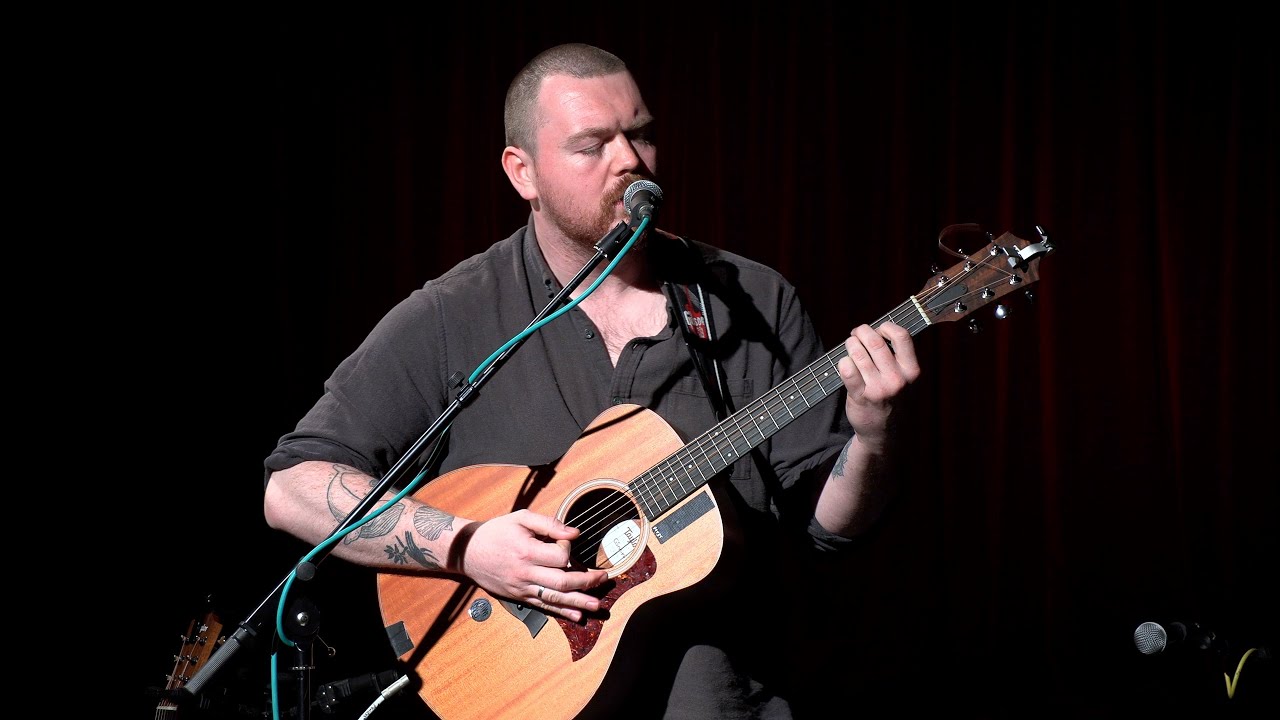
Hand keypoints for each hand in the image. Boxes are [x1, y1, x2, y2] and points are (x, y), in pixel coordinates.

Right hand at [462, 509, 608, 621]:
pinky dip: (561, 612)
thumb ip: (549, 524)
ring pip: (555, 599)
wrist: (467, 551)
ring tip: (598, 605)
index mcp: (527, 552)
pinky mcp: (519, 597)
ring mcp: (522, 588)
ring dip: (579, 603)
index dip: (569, 550)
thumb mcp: (521, 518)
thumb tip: (575, 533)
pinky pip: (543, 606)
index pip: (560, 557)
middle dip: (587, 582)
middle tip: (605, 579)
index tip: (566, 542)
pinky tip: (577, 615)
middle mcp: (525, 573)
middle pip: (563, 583)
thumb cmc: (496, 531)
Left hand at [838, 322, 919, 449]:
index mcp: (911, 371)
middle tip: (856, 334)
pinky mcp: (860, 396)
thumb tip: (878, 329)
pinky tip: (845, 363)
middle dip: (861, 332)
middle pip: (875, 342)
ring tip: (850, 346)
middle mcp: (896, 379)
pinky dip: (843, 361)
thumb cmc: (893, 398)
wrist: (884, 432)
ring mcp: (878, 389)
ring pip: (858, 353)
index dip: (886, 327)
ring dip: (850, 345)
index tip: (878, 329)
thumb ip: (898, 357)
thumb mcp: (905, 378)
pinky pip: (847, 369)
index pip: (902, 336)